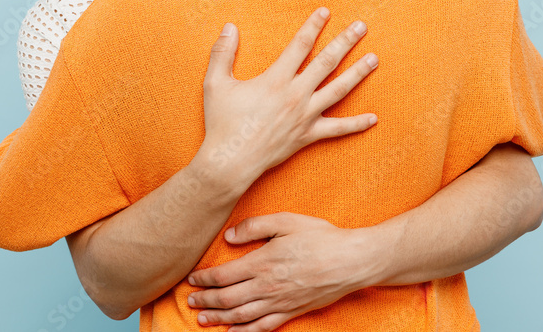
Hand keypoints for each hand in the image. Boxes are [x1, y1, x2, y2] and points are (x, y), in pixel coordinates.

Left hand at [186, 213, 378, 330]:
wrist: (352, 261)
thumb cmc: (320, 237)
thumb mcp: (286, 220)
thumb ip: (255, 226)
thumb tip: (229, 236)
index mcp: (262, 262)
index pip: (223, 275)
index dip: (204, 280)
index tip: (191, 279)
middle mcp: (267, 286)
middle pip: (227, 299)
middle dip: (206, 301)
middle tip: (190, 301)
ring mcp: (280, 302)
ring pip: (242, 316)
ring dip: (219, 318)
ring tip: (202, 320)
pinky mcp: (293, 312)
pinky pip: (264, 327)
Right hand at [198, 7, 378, 183]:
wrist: (230, 162)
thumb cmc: (221, 122)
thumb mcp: (215, 83)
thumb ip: (222, 53)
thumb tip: (229, 27)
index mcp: (275, 79)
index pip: (300, 45)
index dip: (313, 26)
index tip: (325, 12)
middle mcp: (296, 95)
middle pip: (327, 62)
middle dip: (346, 42)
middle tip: (362, 26)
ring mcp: (305, 116)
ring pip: (339, 90)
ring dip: (358, 73)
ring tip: (374, 59)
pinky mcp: (308, 136)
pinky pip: (337, 129)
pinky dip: (356, 124)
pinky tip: (373, 118)